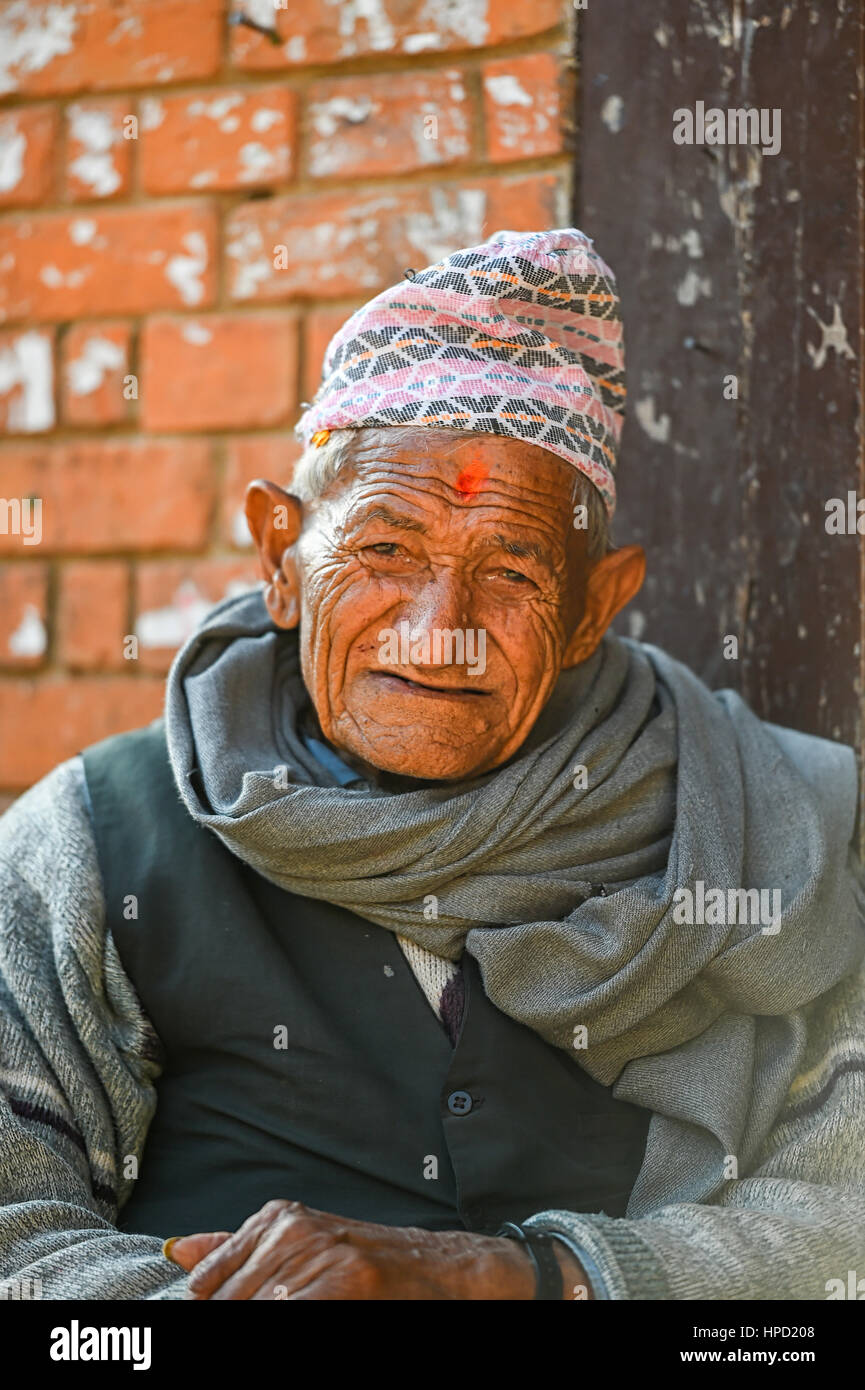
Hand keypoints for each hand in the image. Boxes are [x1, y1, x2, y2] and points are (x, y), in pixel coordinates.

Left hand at [164, 1199, 588, 1299]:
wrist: (440, 1269)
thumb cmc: (367, 1263)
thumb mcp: (300, 1244)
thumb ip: (236, 1250)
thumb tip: (179, 1252)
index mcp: (276, 1219)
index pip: (207, 1285)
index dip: (208, 1311)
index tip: (205, 1318)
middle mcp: (293, 1229)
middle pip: (229, 1304)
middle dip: (233, 1319)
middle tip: (277, 1309)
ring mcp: (320, 1255)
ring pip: (257, 1311)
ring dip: (263, 1320)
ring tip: (299, 1307)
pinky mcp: (345, 1282)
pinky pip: (290, 1315)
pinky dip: (293, 1321)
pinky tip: (317, 1313)